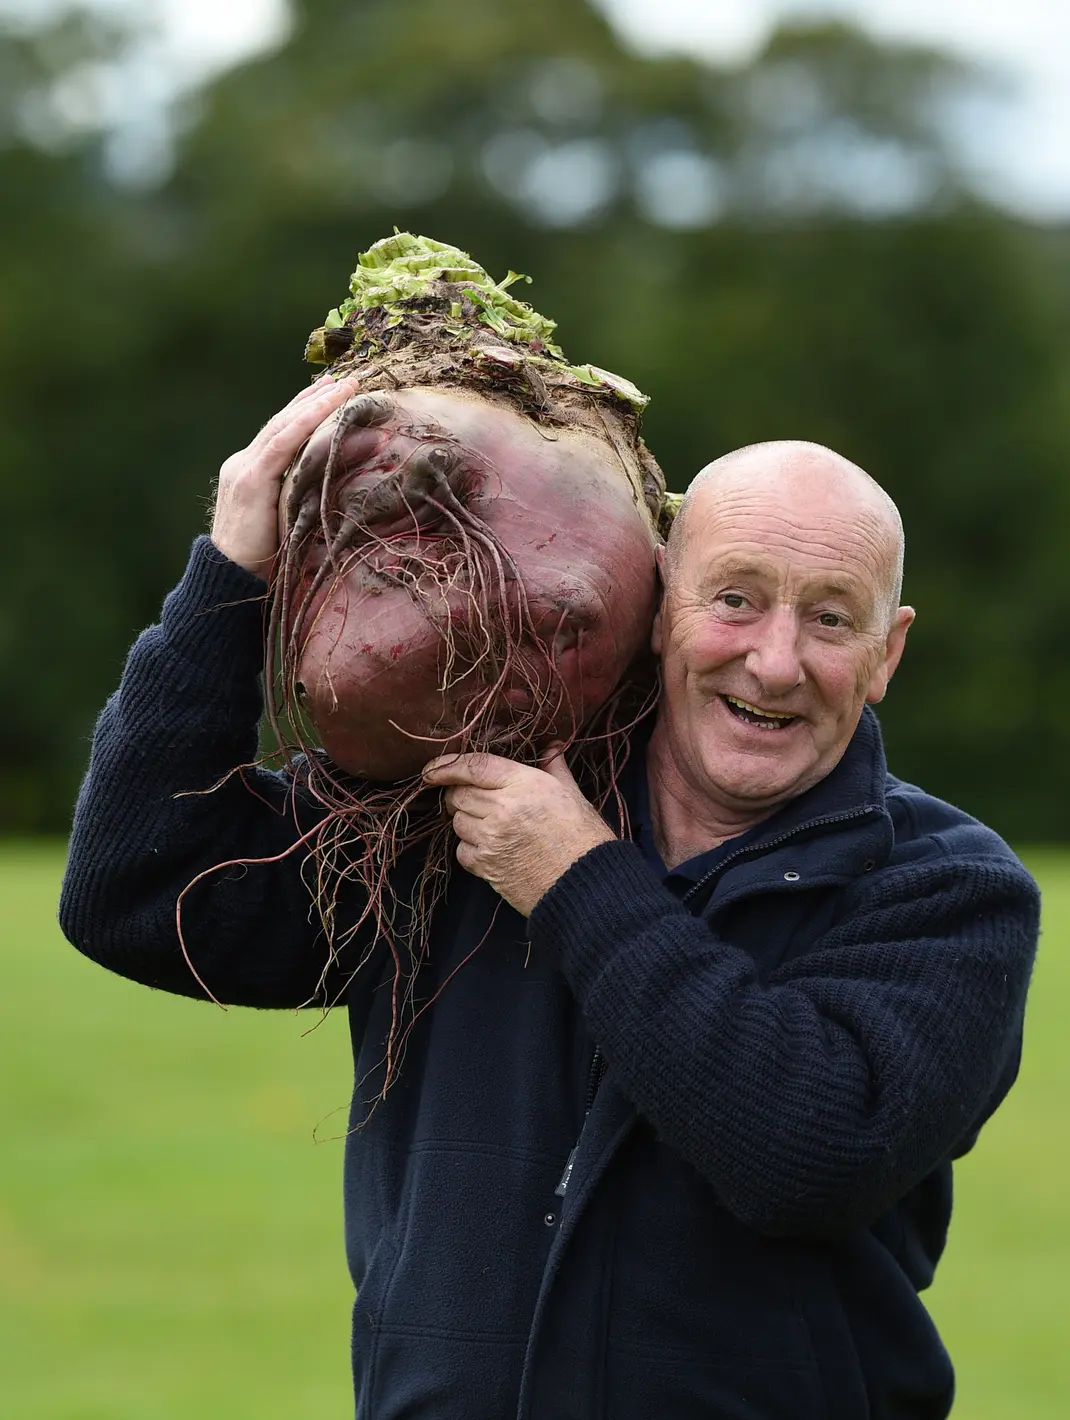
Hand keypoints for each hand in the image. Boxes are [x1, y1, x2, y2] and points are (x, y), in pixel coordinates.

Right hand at [210, 372, 358, 576]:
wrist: (229, 581)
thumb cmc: (264, 563)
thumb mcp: (290, 523)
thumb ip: (305, 499)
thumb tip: (340, 486)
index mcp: (250, 473)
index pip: (281, 434)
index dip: (305, 411)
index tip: (331, 391)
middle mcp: (243, 464)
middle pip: (282, 422)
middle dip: (313, 398)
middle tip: (344, 379)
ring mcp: (243, 469)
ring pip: (283, 426)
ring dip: (316, 403)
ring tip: (345, 387)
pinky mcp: (250, 481)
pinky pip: (282, 444)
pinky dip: (306, 422)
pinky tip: (327, 407)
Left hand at [423, 747, 615, 916]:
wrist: (585, 885)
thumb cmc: (583, 837)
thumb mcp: (572, 794)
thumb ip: (554, 767)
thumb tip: (550, 747)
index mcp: (524, 784)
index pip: (474, 766)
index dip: (448, 765)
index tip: (432, 769)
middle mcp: (502, 808)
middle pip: (459, 793)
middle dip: (459, 794)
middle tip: (472, 798)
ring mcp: (491, 839)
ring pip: (457, 821)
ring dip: (465, 820)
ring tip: (488, 824)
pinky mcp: (486, 866)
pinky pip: (461, 850)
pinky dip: (469, 847)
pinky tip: (490, 848)